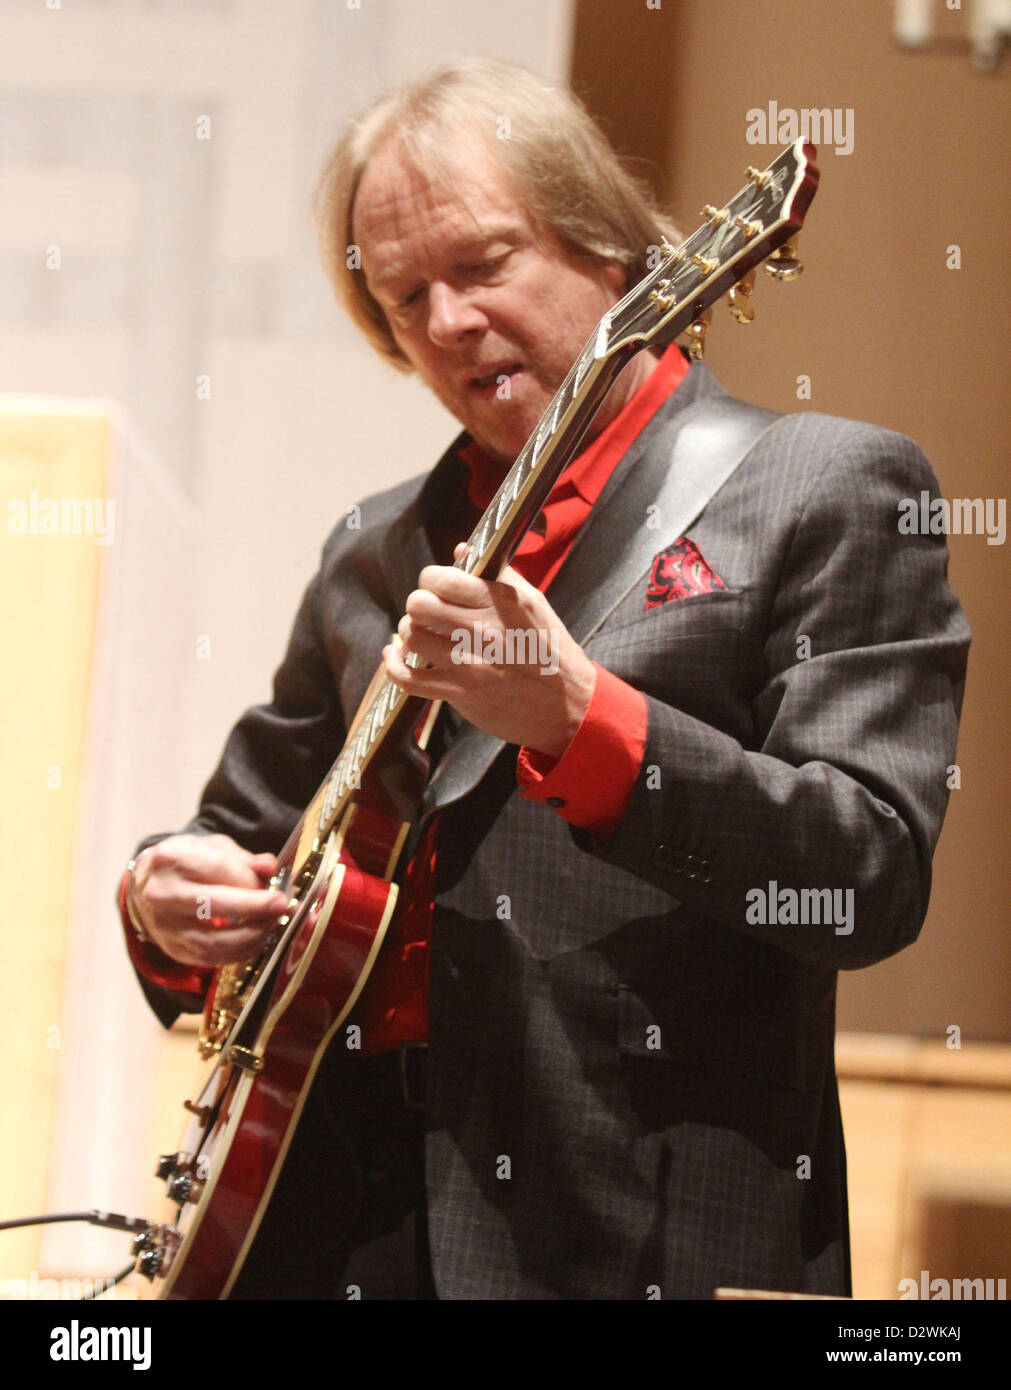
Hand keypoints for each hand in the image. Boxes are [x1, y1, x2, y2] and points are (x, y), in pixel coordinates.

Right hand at [128, 833, 288, 967]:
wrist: (148, 886)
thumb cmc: (186, 863)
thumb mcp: (212, 847)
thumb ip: (243, 858)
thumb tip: (270, 867)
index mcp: (172, 860)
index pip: (217, 870)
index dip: (250, 880)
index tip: (273, 885)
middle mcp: (162, 895)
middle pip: (212, 905)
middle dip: (254, 907)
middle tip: (281, 905)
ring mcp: (165, 927)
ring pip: (213, 941)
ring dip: (252, 935)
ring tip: (273, 924)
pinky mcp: (174, 950)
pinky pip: (211, 959)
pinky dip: (241, 952)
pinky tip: (258, 939)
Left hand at [382, 548, 595, 757]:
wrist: (567, 705)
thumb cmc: (550, 650)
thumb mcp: (533, 603)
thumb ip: (498, 575)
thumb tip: (460, 550)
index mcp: (502, 601)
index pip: (442, 579)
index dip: (432, 580)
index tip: (437, 588)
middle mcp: (484, 630)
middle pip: (419, 605)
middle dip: (418, 605)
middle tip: (428, 612)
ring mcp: (470, 663)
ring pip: (412, 637)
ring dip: (410, 633)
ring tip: (420, 634)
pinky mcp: (460, 693)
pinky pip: (408, 678)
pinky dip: (395, 666)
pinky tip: (397, 656)